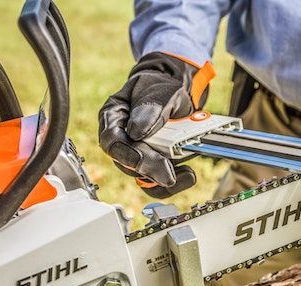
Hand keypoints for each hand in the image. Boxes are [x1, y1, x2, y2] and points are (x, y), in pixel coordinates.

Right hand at [99, 52, 213, 197]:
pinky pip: (159, 182)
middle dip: (150, 169)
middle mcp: (122, 140)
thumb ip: (150, 107)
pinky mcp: (154, 165)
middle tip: (169, 174)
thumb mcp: (159, 90)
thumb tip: (137, 131)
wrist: (175, 94)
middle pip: (127, 164)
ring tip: (186, 173)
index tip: (144, 160)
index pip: (111, 141)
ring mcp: (137, 155)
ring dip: (164, 179)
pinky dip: (175, 182)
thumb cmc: (161, 88)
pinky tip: (188, 174)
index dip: (127, 154)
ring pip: (144, 177)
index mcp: (113, 117)